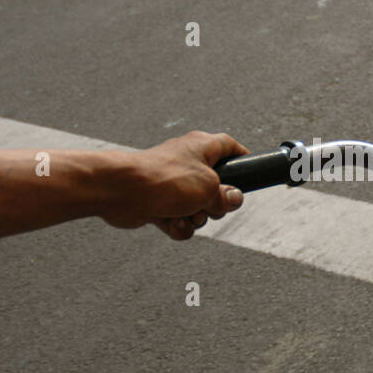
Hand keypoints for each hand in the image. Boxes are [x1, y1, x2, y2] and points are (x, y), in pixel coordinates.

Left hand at [103, 131, 247, 239]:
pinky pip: (180, 220)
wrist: (120, 191)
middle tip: (209, 205)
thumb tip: (233, 199)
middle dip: (216, 205)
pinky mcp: (160, 203)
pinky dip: (178, 225)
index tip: (252, 172)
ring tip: (184, 214)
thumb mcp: (209, 187)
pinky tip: (169, 222)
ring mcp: (174, 185)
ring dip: (196, 219)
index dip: (243, 159)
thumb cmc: (164, 179)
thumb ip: (226, 196)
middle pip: (218, 188)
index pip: (230, 147)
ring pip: (199, 209)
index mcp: (202, 148)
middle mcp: (188, 164)